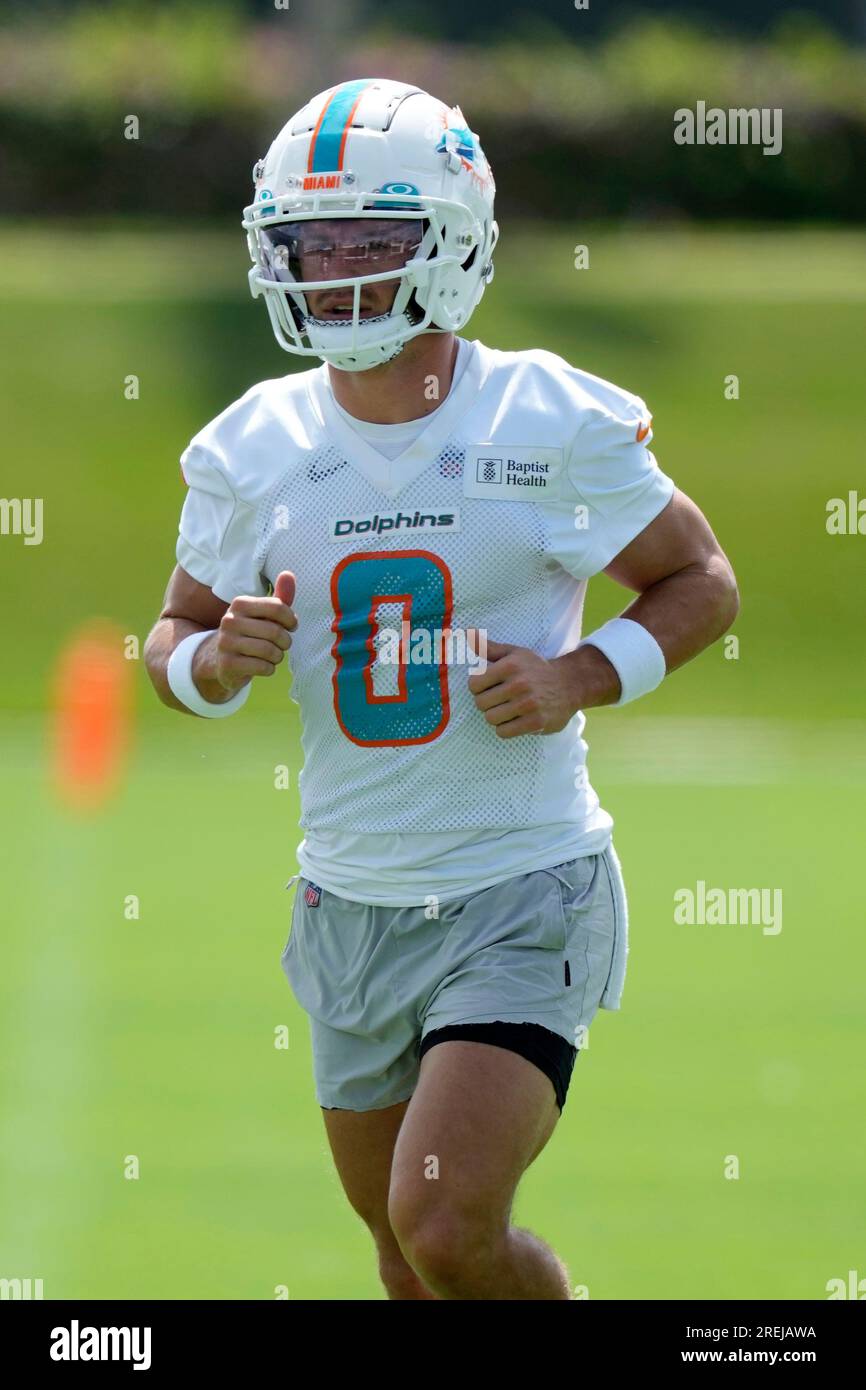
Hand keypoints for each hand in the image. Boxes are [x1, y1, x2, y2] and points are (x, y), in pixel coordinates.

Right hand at [195, 571, 296, 696]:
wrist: (219, 659)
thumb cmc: (249, 633)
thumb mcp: (263, 614)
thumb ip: (279, 597)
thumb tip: (288, 573)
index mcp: (239, 604)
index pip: (278, 607)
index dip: (291, 619)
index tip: (291, 626)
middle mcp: (230, 621)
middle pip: (275, 631)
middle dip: (286, 642)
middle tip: (282, 645)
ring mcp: (226, 643)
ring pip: (270, 651)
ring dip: (278, 656)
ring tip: (274, 656)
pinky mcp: (227, 664)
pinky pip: (262, 667)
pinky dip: (270, 669)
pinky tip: (264, 666)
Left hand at [467, 632, 577, 738]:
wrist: (569, 684)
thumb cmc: (536, 669)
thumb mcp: (514, 653)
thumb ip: (488, 647)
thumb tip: (467, 632)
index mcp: (510, 666)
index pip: (474, 684)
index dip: (478, 687)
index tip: (488, 686)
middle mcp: (519, 684)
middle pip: (480, 703)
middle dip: (487, 702)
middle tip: (499, 699)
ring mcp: (528, 704)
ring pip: (491, 718)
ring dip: (496, 716)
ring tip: (506, 709)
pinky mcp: (536, 722)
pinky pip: (504, 732)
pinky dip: (505, 728)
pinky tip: (514, 719)